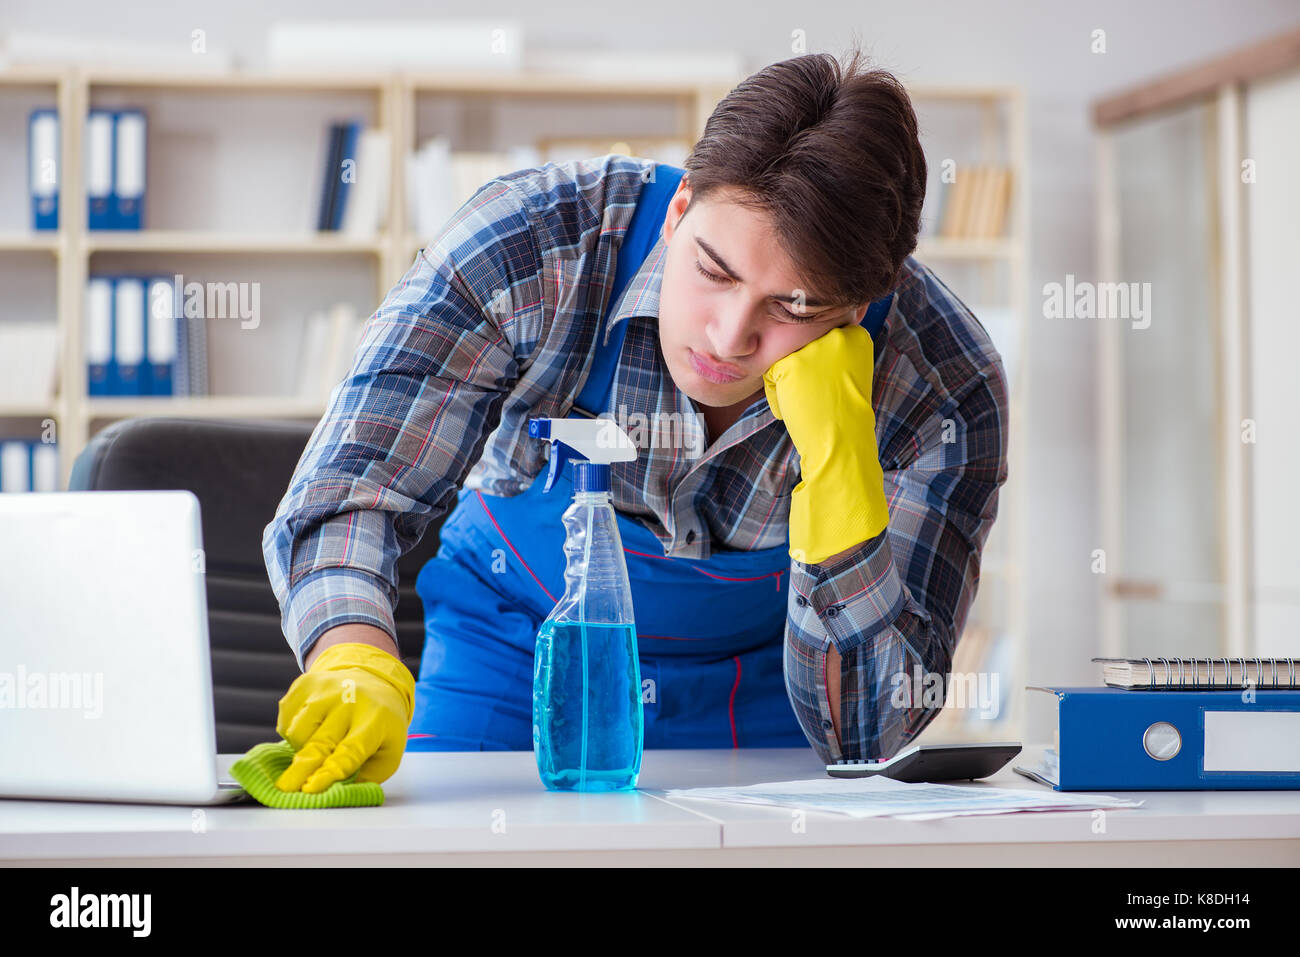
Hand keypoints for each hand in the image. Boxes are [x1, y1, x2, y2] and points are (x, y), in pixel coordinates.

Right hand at [274, 642, 415, 792]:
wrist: (373, 679)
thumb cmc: (379, 724)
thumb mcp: (388, 751)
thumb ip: (367, 776)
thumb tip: (337, 792)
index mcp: (375, 720)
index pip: (349, 751)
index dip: (328, 772)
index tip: (310, 788)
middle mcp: (349, 700)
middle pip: (319, 742)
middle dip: (300, 768)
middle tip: (285, 788)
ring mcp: (325, 689)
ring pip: (297, 731)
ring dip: (300, 747)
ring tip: (318, 743)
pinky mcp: (306, 683)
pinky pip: (287, 717)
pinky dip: (292, 729)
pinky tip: (311, 725)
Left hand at [762, 323, 888, 564]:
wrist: (841, 444)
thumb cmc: (842, 416)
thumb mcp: (846, 375)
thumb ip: (831, 353)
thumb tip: (801, 339)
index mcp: (856, 335)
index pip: (819, 338)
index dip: (820, 367)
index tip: (833, 387)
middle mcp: (837, 334)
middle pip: (798, 347)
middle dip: (801, 373)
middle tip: (819, 397)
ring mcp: (812, 347)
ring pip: (782, 360)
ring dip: (788, 384)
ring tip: (809, 402)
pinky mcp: (789, 364)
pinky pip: (770, 375)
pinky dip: (777, 396)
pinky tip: (796, 408)